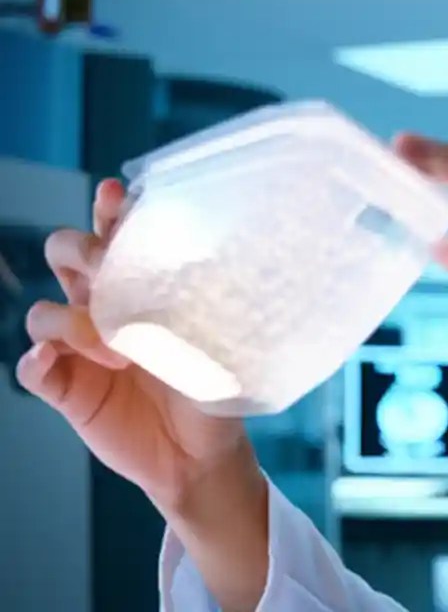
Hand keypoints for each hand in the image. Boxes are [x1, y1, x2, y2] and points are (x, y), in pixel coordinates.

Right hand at [19, 180, 256, 511]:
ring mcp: (78, 349)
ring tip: (116, 351)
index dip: (109, 212)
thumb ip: (203, 306)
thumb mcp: (215, 341)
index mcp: (140, 288)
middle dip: (78, 251)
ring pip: (42, 312)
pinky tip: (53, 361)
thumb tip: (211, 266)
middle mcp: (101, 308)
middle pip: (63, 256)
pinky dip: (35, 361)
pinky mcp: (66, 389)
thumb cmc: (211, 389)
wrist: (202, 453)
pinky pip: (31, 368)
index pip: (114, 236)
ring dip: (72, 322)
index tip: (117, 197)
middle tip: (107, 267)